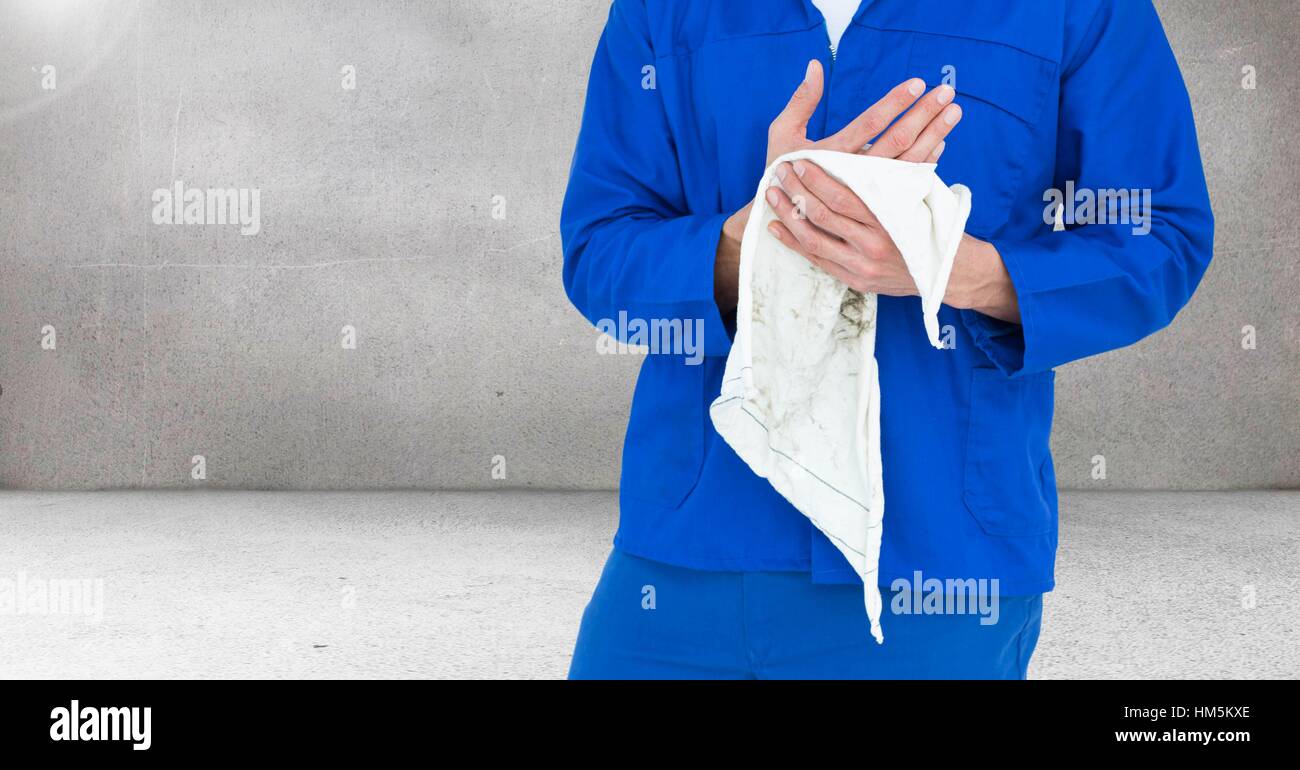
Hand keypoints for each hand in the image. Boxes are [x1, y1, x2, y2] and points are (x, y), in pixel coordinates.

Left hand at [764, 158, 1020, 322]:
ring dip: (789, 215)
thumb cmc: (931, 224)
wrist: (947, 273)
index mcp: (889, 219)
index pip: (843, 196)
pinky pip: (816, 260)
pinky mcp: (854, 280)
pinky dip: (793, 242)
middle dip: (798, 191)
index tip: (799, 159)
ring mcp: (861, 266)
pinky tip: (776, 226)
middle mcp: (872, 244)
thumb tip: (872, 142)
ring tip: (772, 193)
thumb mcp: (918, 194)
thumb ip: (894, 174)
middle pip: (823, 215)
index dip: (817, 178)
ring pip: (813, 239)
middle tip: (779, 171)